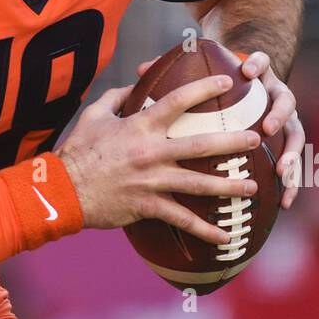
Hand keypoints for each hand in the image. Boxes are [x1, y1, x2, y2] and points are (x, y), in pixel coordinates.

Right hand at [55, 75, 262, 245]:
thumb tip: (133, 83)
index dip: (204, 88)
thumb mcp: (94, 115)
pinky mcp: (148, 205)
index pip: (178, 100)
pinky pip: (182, 219)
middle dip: (232, 142)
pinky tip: (225, 236)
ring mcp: (152, 180)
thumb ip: (116, 97)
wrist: (62, 189)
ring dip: (229, 186)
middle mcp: (151, 151)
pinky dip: (205, 230)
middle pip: (201, 145)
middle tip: (256, 139)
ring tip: (252, 187)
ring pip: (199, 184)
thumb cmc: (77, 149)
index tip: (226, 81)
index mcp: (140, 125)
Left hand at [134, 49, 304, 208]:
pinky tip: (284, 201)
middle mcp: (275, 96)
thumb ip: (175, 70)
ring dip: (292, 153)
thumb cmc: (219, 86)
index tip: (246, 72)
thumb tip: (141, 68)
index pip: (261, 61)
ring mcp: (285, 121)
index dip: (257, 63)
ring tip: (282, 171)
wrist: (250, 89)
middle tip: (266, 128)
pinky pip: (294, 165)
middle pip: (285, 100)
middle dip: (278, 114)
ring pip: (296, 135)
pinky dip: (292, 182)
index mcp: (257, 76)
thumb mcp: (201, 76)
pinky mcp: (287, 144)